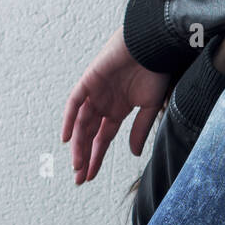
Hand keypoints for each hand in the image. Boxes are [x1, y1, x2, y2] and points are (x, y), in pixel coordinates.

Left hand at [61, 26, 170, 184]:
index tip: (92, 177)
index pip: (102, 139)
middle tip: (80, 178)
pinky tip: (67, 138)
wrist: (153, 46)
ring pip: (81, 123)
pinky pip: (74, 102)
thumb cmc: (156, 71)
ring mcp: (95, 92)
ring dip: (78, 144)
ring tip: (77, 165)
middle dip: (84, 157)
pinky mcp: (89, 80)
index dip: (97, 158)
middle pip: (89, 135)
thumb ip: (140, 130)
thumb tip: (133, 153)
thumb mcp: (149, 107)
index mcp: (117, 110)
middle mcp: (104, 104)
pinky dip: (69, 119)